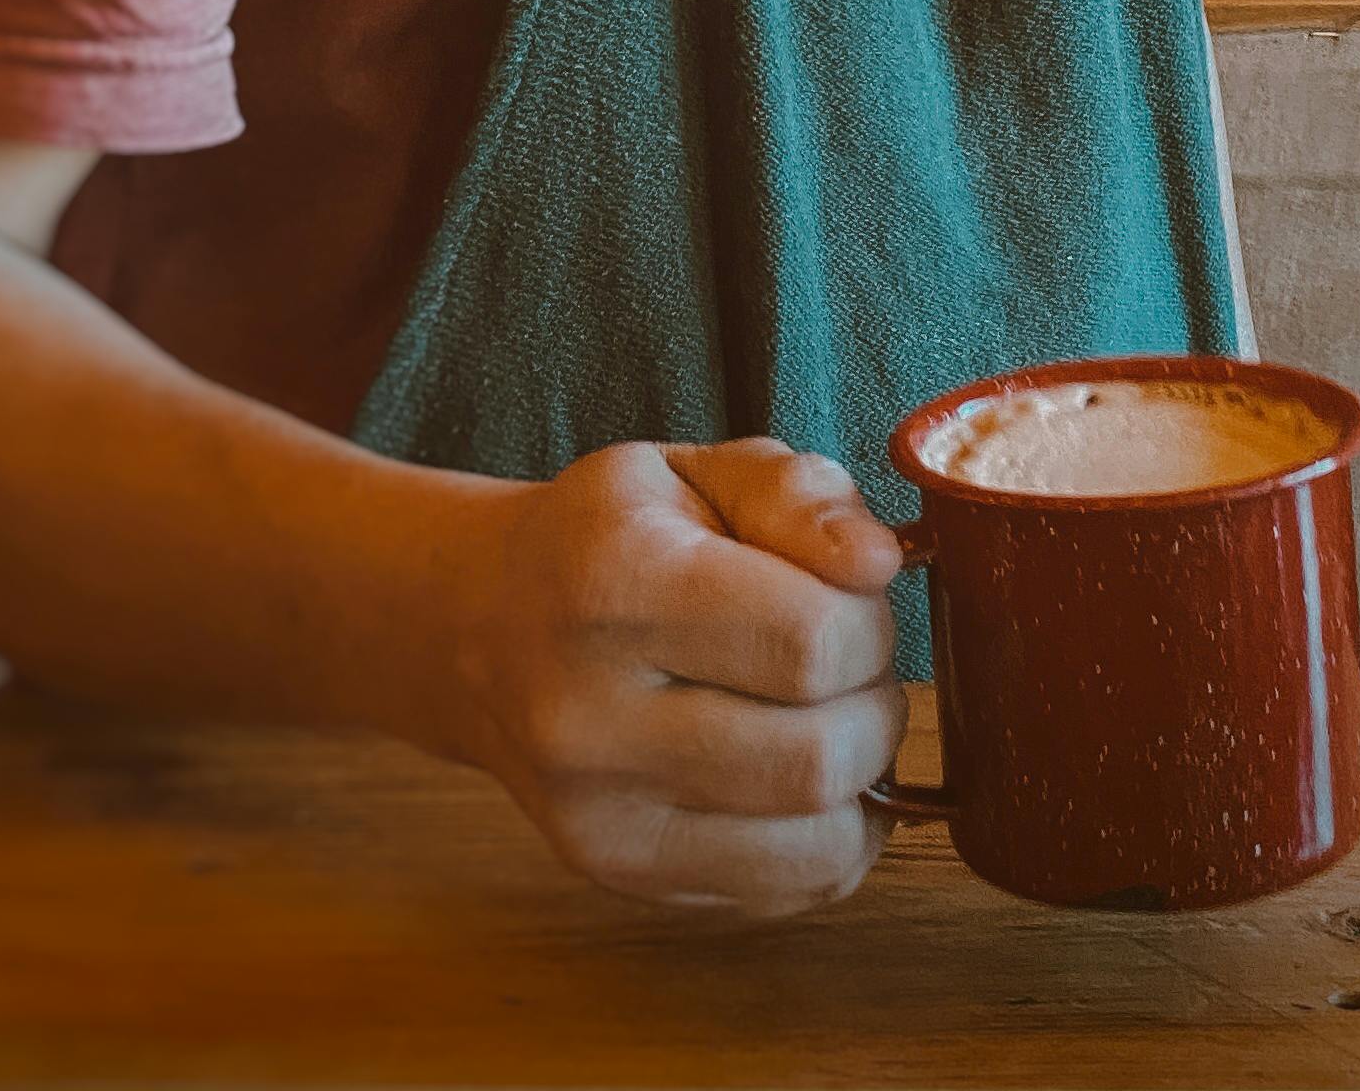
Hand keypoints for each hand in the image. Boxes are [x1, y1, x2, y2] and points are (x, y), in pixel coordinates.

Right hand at [442, 436, 907, 914]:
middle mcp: (589, 715)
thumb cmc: (611, 537)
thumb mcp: (697, 471)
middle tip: (850, 661)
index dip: (868, 618)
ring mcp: (600, 814)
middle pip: (818, 755)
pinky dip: (834, 834)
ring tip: (828, 715)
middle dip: (874, 701)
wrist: (480, 627)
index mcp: (612, 583)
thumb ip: (799, 495)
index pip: (809, 640)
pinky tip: (800, 772)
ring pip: (818, 841)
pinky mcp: (621, 876)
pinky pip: (794, 889)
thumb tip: (880, 561)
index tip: (851, 596)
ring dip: (862, 776)